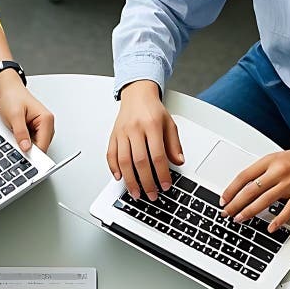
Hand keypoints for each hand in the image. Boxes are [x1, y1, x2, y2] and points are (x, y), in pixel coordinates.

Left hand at [0, 70, 54, 151]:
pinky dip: (24, 143)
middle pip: (41, 148)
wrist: (7, 90)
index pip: (43, 145)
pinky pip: (31, 144)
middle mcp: (47, 125)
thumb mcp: (14, 115)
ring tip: (16, 134)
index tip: (23, 157)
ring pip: (36, 147)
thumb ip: (21, 132)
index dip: (33, 154)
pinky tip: (17, 136)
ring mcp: (42, 129)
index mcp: (46, 119)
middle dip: (28, 150)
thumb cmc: (12, 97)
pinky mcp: (36, 132)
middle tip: (16, 142)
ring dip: (25, 146)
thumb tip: (26, 148)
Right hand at [107, 80, 183, 200]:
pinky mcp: (113, 136)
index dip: (161, 173)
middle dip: (146, 182)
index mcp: (152, 125)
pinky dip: (114, 168)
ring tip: (136, 192)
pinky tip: (119, 177)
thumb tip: (178, 161)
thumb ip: (174, 144)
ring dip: (130, 180)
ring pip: (124, 161)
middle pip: (140, 161)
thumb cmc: (152, 110)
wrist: (137, 94)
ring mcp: (122, 133)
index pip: (158, 155)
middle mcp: (135, 129)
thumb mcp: (169, 123)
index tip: (165, 185)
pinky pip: (111, 155)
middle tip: (151, 195)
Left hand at [221, 148, 289, 230]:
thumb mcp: (276, 160)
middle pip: (251, 190)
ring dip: (249, 212)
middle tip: (226, 213)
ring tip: (239, 219)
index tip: (223, 200)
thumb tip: (241, 189)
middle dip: (235, 204)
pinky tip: (270, 227)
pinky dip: (278, 220)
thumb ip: (260, 172)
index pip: (244, 176)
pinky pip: (287, 210)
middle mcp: (279, 172)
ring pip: (264, 201)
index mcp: (270, 161)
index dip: (231, 190)